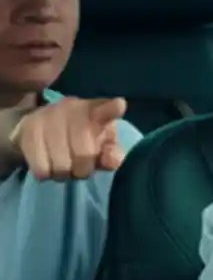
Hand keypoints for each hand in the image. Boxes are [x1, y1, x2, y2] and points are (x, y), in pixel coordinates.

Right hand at [7, 96, 127, 180]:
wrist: (38, 127)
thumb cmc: (79, 138)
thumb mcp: (101, 145)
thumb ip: (111, 154)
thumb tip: (113, 160)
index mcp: (95, 110)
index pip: (106, 109)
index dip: (113, 109)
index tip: (119, 106)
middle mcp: (72, 108)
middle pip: (84, 154)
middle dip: (84, 169)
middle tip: (80, 167)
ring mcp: (47, 116)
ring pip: (61, 165)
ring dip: (65, 173)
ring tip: (63, 165)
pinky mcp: (27, 129)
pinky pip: (41, 168)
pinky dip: (46, 173)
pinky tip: (48, 164)